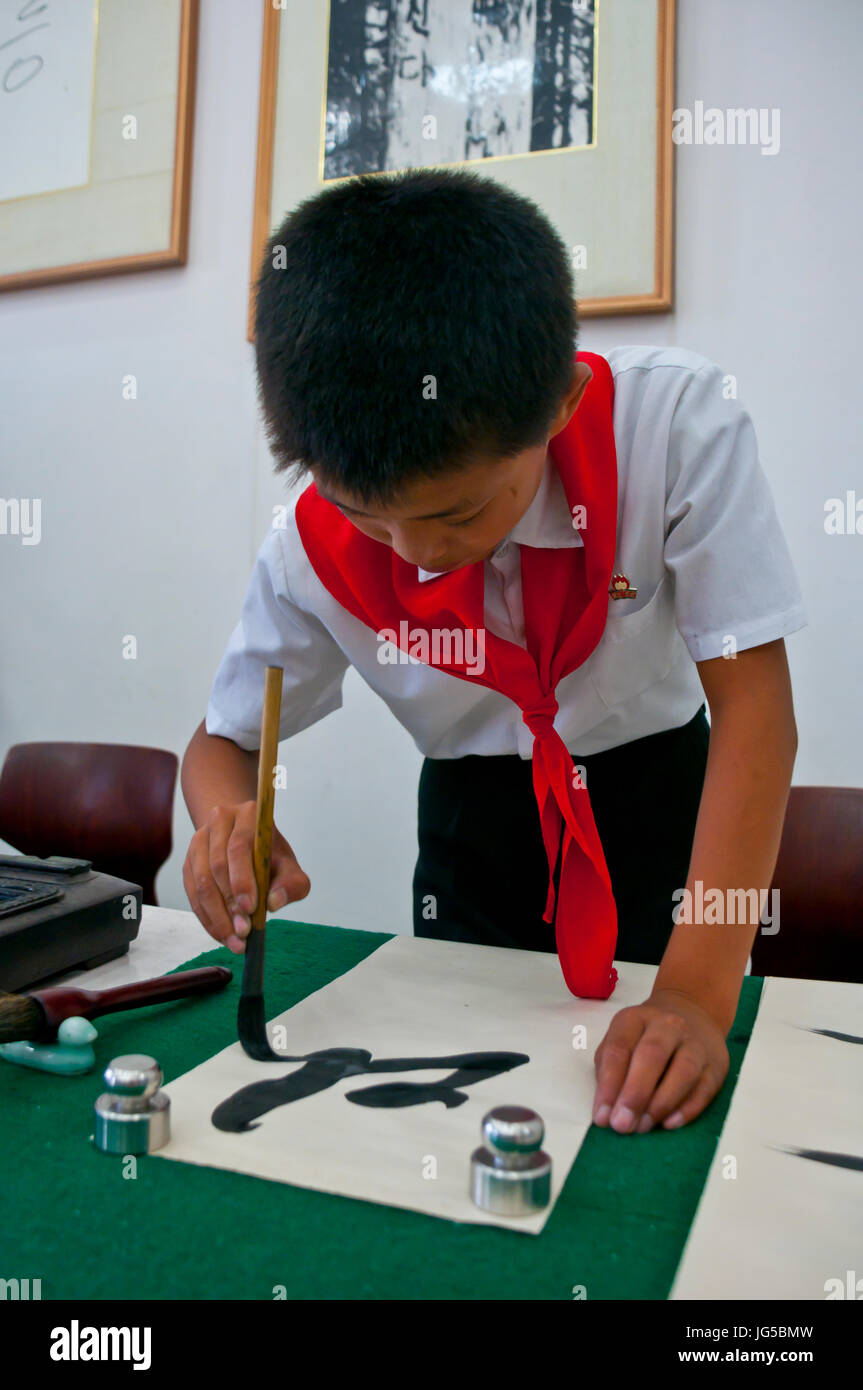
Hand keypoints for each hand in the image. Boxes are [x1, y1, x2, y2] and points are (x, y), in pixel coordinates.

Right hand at [183, 801, 310, 952]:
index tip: (251, 909)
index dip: (242, 879)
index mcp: (247, 815)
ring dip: (217, 916)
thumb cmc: (270, 856)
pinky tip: (222, 935)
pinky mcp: (188, 861)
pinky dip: (207, 918)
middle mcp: (219, 822)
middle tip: (243, 932)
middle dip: (230, 904)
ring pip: (200, 881)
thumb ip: (292, 884)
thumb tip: (274, 903)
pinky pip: (192, 893)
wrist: (246, 841)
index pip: (239, 847)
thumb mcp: (289, 867)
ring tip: (235, 940)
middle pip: (217, 865)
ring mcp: (198, 840)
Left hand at [592, 988, 729, 1133]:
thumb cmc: (644, 1037)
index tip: (601, 1117)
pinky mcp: (716, 1064)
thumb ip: (609, 1071)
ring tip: (643, 1127)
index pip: (619, 1048)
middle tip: (622, 1125)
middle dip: (635, 1093)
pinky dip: (688, 1108)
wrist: (692, 1014)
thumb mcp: (621, 1042)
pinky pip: (705, 1087)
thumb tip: (606, 1112)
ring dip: (661, 1103)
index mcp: (635, 1018)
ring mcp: (695, 1043)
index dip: (608, 1084)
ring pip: (684, 1070)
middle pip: (652, 1055)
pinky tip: (670, 1124)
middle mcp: (668, 1025)